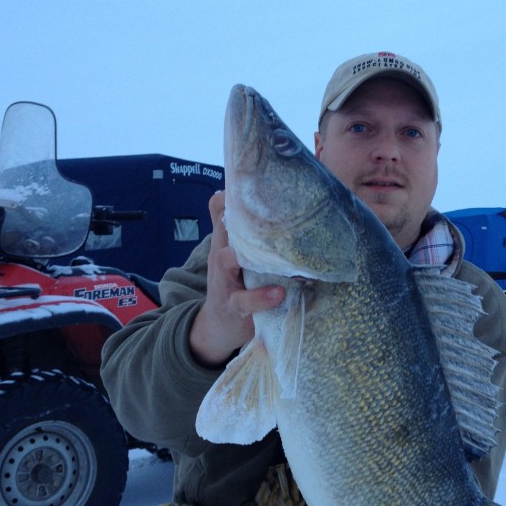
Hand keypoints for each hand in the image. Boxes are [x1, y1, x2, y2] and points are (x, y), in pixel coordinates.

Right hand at [189, 191, 283, 366]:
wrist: (218, 326)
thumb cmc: (236, 285)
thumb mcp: (240, 257)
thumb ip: (255, 238)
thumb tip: (287, 211)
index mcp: (225, 241)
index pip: (219, 208)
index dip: (231, 193)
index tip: (254, 180)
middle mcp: (220, 255)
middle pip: (221, 227)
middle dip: (239, 216)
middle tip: (268, 208)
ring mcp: (223, 280)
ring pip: (226, 260)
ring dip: (246, 255)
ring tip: (273, 255)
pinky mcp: (232, 306)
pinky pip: (244, 300)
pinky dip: (262, 297)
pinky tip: (279, 293)